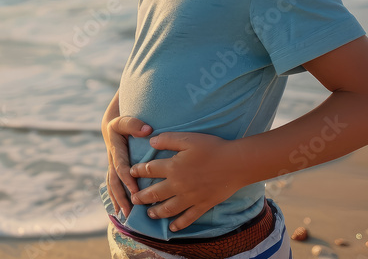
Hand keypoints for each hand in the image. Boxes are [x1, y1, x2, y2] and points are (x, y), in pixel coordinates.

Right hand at [103, 116, 151, 216]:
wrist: (111, 126)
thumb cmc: (122, 123)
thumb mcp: (125, 119)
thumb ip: (134, 124)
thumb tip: (147, 131)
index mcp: (115, 149)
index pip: (121, 167)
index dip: (127, 179)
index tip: (136, 191)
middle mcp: (112, 160)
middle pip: (115, 181)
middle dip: (122, 197)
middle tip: (129, 211)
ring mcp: (112, 167)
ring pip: (113, 186)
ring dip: (118, 201)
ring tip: (125, 216)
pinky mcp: (114, 172)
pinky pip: (113, 187)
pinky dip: (116, 199)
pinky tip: (120, 211)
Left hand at [129, 132, 245, 231]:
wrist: (236, 163)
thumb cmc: (212, 148)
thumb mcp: (188, 139)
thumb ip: (168, 139)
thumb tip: (150, 141)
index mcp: (172, 167)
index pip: (149, 170)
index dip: (138, 171)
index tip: (131, 172)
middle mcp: (178, 185)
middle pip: (154, 193)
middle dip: (141, 197)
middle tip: (133, 200)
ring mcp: (190, 198)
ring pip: (168, 209)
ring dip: (156, 212)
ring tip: (148, 214)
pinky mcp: (202, 205)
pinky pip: (188, 218)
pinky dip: (179, 224)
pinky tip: (173, 228)